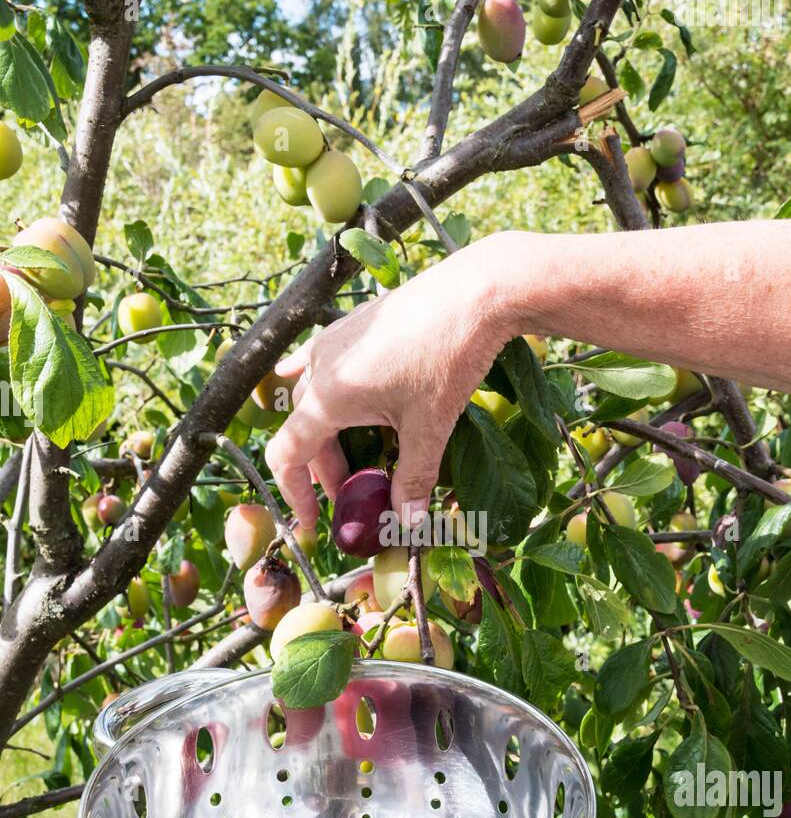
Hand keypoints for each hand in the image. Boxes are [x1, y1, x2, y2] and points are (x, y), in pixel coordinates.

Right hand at [265, 237, 514, 526]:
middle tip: (354, 495)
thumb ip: (414, 479)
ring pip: (313, 398)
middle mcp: (319, 368)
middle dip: (324, 470)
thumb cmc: (449, 358)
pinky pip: (316, 360)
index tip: (314, 520)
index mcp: (328, 398)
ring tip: (352, 456)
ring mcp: (332, 341)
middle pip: (303, 431)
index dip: (295, 494)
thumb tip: (407, 525)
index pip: (287, 455)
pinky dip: (312, 382)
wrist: (476, 292)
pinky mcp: (352, 325)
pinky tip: (297, 376)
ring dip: (325, 434)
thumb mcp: (430, 427)